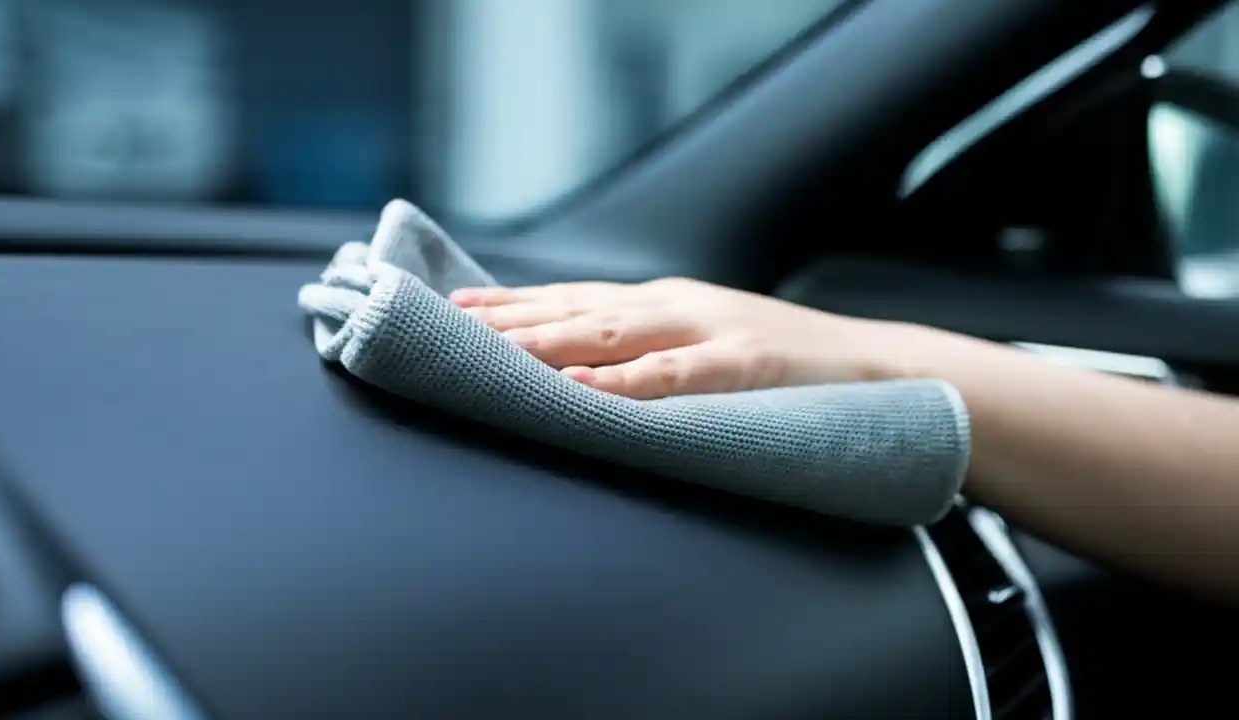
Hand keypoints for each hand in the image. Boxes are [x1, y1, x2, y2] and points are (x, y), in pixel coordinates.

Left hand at [450, 277, 917, 398]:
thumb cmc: (789, 368)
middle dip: (513, 316)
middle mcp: (681, 306)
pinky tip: (585, 388)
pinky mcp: (748, 364)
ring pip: (617, 332)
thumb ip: (656, 353)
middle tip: (451, 322)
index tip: (458, 308)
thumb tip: (590, 374)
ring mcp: (714, 330)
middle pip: (580, 308)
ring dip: (552, 339)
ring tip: (496, 349)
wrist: (882, 366)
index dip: (517, 303)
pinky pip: (678, 375)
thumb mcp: (711, 348)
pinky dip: (628, 381)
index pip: (577, 299)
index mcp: (669, 304)